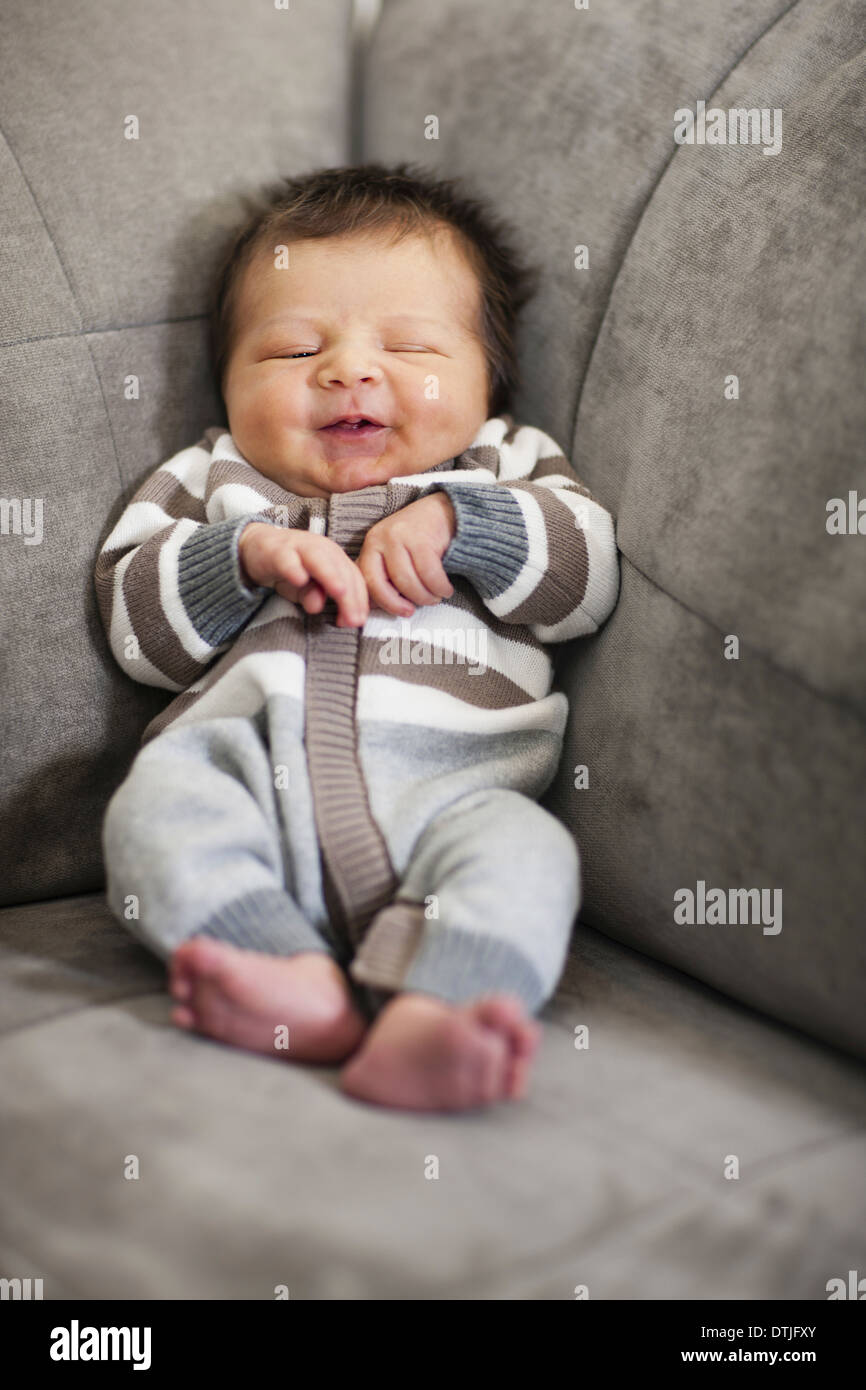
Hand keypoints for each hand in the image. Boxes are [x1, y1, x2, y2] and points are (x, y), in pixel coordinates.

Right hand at [238, 522, 368, 627]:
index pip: (353, 578)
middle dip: (350, 596)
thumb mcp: (304, 589)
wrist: (256, 547)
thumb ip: (315, 597)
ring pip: (319, 560)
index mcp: (334, 557)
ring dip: (331, 576)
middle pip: (341, 571)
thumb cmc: (288, 568)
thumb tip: (320, 608)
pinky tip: (300, 580)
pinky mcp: (276, 550)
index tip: (358, 621)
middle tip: (353, 619)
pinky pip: (286, 559)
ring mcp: (299, 547)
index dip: (359, 601)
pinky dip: (294, 568)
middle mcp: (321, 549)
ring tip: (340, 593)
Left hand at [357, 492, 456, 616]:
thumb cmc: (418, 539)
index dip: (383, 601)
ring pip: (409, 582)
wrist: (444, 510)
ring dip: (426, 597)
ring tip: (435, 597)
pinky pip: (430, 575)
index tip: (398, 612)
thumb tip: (371, 607)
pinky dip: (440, 587)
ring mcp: (402, 537)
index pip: (368, 580)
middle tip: (415, 610)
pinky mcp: (423, 539)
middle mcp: (383, 538)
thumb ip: (383, 576)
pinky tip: (445, 589)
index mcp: (371, 545)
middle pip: (388, 584)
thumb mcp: (393, 554)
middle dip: (402, 604)